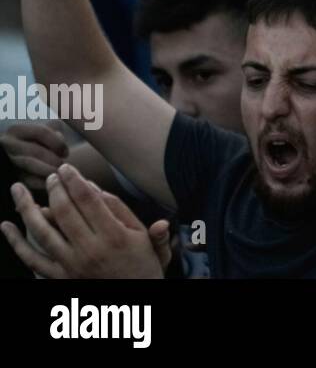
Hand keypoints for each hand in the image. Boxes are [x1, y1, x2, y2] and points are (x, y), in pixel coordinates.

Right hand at [0, 123, 68, 191]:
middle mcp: (9, 143)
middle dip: (54, 159)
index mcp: (18, 130)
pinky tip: (52, 182)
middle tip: (64, 166)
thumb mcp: (46, 131)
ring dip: (49, 170)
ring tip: (60, 173)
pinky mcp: (12, 176)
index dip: (58, 143)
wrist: (22, 160)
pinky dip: (42, 182)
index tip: (66, 153)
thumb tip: (79, 125)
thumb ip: (56, 129)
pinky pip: (26, 180)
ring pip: (30, 164)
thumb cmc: (43, 145)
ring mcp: (8, 160)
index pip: (41, 132)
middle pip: (36, 150)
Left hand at [2, 165, 168, 278]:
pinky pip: (32, 258)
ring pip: (43, 232)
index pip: (88, 200)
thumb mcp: (148, 238)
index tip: (66, 167)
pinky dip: (16, 242)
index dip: (74, 180)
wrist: (135, 300)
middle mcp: (90, 249)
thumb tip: (101, 190)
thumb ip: (125, 213)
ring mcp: (71, 264)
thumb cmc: (144, 265)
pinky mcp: (59, 276)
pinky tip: (6, 226)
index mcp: (114, 236)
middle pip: (64, 212)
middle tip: (51, 175)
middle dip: (55, 189)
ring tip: (19, 190)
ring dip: (28, 208)